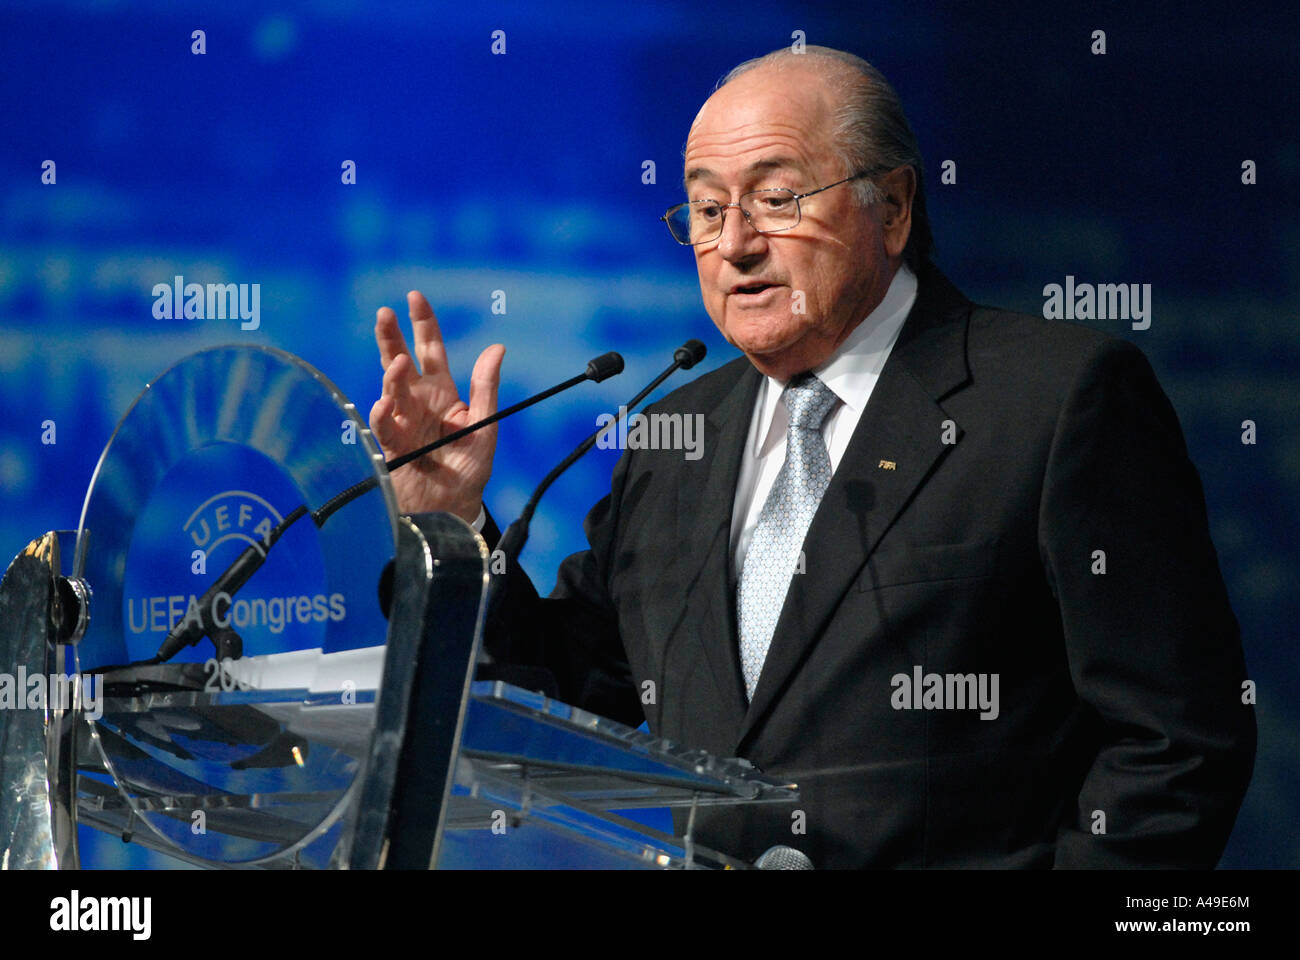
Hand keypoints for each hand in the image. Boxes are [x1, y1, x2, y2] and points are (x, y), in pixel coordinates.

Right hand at [368, 291, 504, 521]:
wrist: (454, 507)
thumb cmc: (470, 468)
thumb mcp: (485, 425)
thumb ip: (487, 388)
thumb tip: (497, 348)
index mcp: (442, 392)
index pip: (430, 350)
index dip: (423, 324)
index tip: (415, 297)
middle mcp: (418, 402)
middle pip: (400, 360)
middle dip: (390, 337)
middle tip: (384, 313)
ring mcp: (402, 421)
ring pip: (390, 388)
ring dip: (392, 375)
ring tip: (397, 363)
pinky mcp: (392, 444)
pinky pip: (382, 424)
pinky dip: (381, 413)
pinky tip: (384, 403)